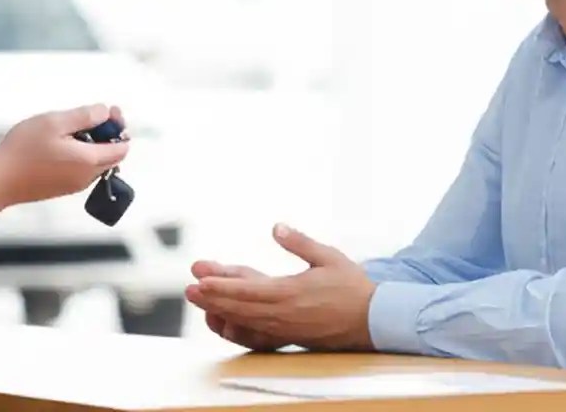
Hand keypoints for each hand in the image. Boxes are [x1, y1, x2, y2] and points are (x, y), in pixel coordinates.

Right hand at [0, 103, 129, 231]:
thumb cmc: (23, 150)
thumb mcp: (54, 122)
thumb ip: (84, 116)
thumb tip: (105, 113)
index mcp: (89, 161)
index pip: (122, 147)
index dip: (118, 126)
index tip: (106, 111)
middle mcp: (86, 177)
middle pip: (112, 155)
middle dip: (108, 134)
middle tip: (91, 116)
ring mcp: (74, 185)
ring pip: (96, 163)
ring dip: (93, 144)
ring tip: (71, 128)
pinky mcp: (62, 188)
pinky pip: (82, 170)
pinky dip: (80, 155)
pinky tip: (60, 144)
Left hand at [186, 224, 376, 351]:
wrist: (375, 322)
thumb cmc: (353, 287)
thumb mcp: (329, 257)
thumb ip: (300, 243)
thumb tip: (277, 227)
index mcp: (291, 293)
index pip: (247, 292)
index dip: (221, 287)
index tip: (200, 281)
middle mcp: (284, 315)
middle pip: (239, 309)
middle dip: (212, 300)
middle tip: (189, 291)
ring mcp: (285, 329)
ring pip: (245, 322)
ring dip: (220, 313)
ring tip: (202, 303)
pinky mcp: (290, 338)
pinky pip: (257, 335)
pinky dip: (238, 328)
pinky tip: (225, 321)